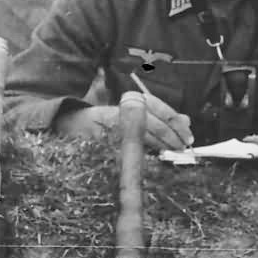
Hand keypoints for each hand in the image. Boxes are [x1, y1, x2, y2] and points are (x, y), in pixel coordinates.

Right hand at [55, 93, 193, 150]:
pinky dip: (142, 153)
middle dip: (171, 135)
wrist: (69, 123)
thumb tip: (186, 120)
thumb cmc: (107, 119)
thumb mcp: (135, 113)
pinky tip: (154, 158)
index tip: (188, 132)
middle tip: (184, 146)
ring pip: (141, 134)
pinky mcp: (101, 140)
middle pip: (151, 121)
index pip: (156, 105)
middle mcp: (119, 109)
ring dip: (160, 145)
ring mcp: (110, 125)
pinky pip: (125, 147)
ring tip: (175, 153)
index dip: (174, 119)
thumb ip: (160, 116)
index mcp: (129, 99)